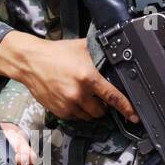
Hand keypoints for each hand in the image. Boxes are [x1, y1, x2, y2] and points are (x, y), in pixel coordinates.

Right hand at [0, 32, 137, 122]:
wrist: (29, 61)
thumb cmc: (54, 53)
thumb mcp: (80, 48)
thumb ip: (99, 53)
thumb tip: (115, 53)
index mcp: (88, 77)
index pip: (113, 97)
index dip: (126, 108)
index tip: (134, 116)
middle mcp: (78, 93)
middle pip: (102, 111)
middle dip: (103, 106)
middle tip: (98, 96)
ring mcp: (67, 103)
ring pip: (89, 116)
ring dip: (90, 110)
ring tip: (83, 97)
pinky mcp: (58, 110)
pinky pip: (75, 117)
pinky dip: (77, 111)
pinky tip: (72, 98)